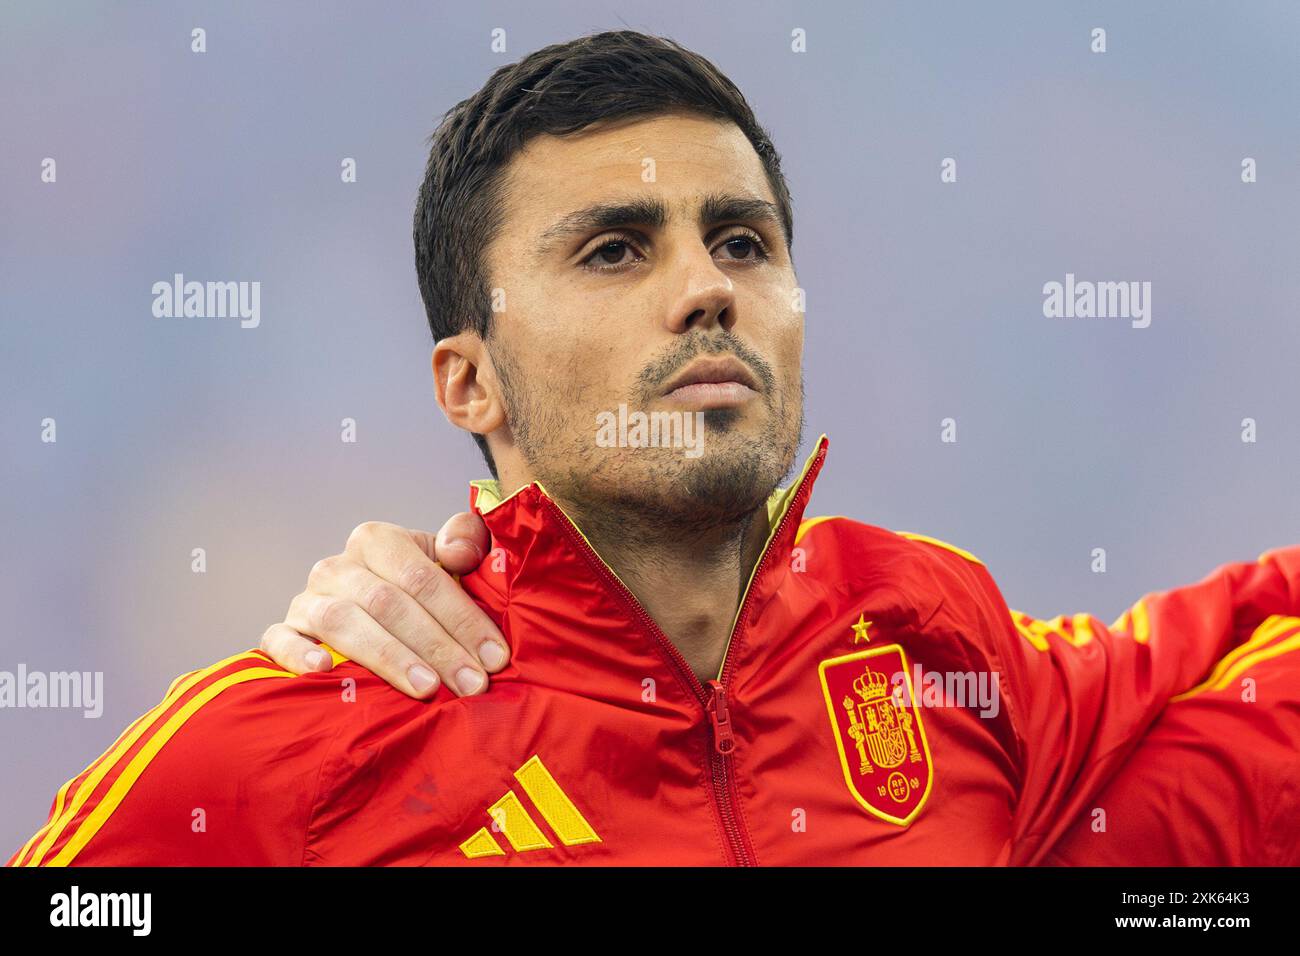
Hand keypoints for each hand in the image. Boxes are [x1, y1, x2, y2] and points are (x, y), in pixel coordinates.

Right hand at [260, 512, 501, 698]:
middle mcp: (337, 566)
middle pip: (389, 604)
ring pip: (344, 623)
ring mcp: (306, 599)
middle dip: (438, 647)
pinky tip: (324, 671)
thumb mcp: (450, 560)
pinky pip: (279, 640)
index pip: (423, 577)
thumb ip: (467, 541)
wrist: (375, 616)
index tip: (496, 656)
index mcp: (377, 540)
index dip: (462, 617)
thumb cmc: (421, 593)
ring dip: (389, 657)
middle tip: (472, 684)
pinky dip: (298, 654)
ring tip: (426, 688)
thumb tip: (458, 552)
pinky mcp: (282, 632)